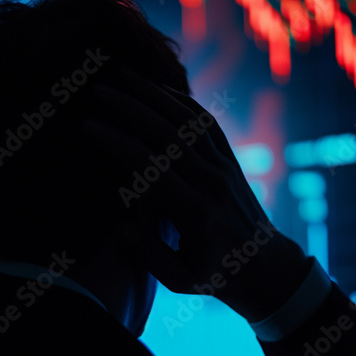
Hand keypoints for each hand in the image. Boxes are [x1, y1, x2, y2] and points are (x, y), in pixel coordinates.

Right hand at [82, 68, 308, 321]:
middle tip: (98, 91)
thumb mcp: (178, 279)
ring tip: (121, 76)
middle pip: (167, 135)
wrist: (265, 266)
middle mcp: (211, 184)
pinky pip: (206, 123)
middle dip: (130, 108)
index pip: (150, 168)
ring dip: (153, 95)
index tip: (89, 126)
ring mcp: (224, 168)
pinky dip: (182, 102)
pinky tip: (158, 90)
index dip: (118, 143)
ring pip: (187, 122)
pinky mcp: (231, 160)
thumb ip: (147, 253)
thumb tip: (118, 223)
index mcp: (195, 214)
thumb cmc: (214, 275)